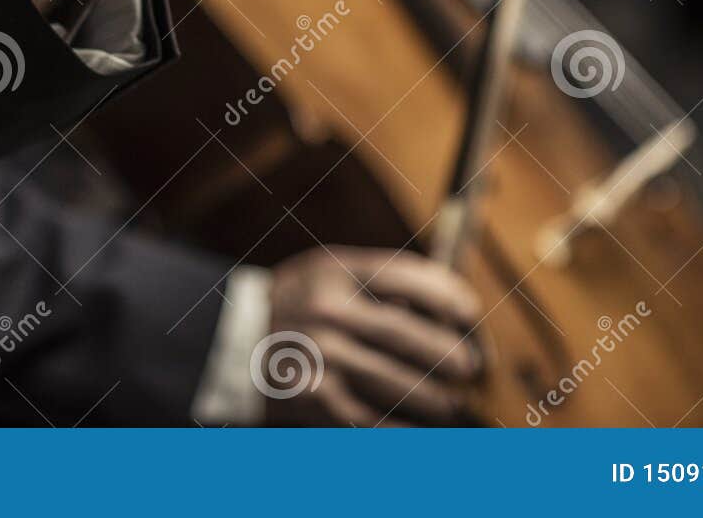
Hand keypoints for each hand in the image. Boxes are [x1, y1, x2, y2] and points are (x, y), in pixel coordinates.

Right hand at [262, 247, 481, 425]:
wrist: (230, 342)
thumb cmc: (295, 304)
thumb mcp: (328, 273)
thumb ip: (382, 283)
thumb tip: (451, 312)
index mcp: (336, 271)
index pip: (412, 279)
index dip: (453, 299)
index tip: (472, 315)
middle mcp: (329, 311)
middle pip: (412, 337)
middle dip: (453, 357)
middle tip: (470, 369)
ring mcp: (323, 358)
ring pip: (402, 385)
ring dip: (437, 401)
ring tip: (449, 405)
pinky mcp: (316, 399)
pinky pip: (377, 420)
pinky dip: (407, 429)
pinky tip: (421, 430)